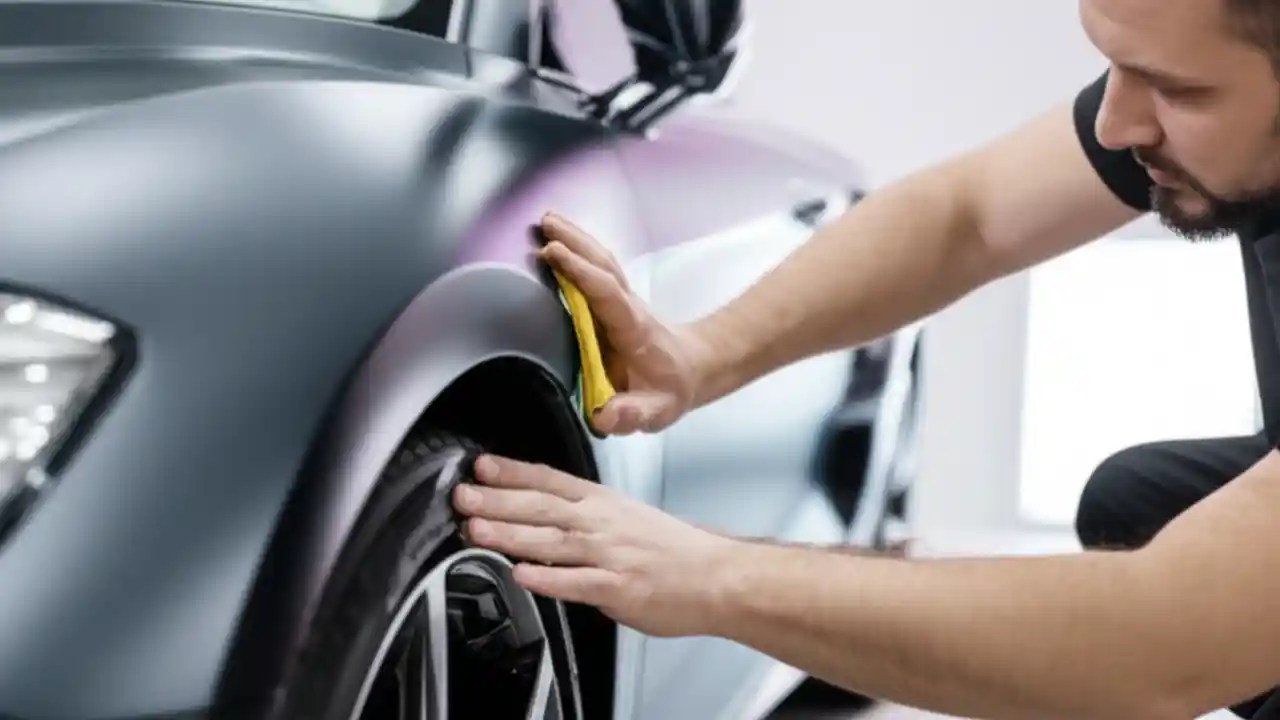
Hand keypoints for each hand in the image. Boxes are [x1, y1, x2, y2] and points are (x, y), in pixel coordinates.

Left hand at [452, 453, 739, 637]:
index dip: (513, 472)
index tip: (481, 466)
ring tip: (476, 530)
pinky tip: (521, 575)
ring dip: (510, 535)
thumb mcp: (627, 516)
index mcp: (603, 502)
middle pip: (542, 507)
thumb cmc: (675, 551)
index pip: (550, 479)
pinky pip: (576, 583)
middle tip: (463, 495)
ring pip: (552, 541)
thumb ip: (586, 517)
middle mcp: (602, 522)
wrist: (717, 576)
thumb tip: (545, 518)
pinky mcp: (618, 587)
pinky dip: (547, 578)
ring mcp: (610, 554)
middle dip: (497, 500)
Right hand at [538, 212, 711, 434]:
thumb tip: (603, 416)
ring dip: (575, 239)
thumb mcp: (656, 411)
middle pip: (603, 265)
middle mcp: (626, 307)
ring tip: (546, 221)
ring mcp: (621, 301)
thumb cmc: (671, 388)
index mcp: (632, 328)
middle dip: (575, 242)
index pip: (606, 292)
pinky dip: (578, 250)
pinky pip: (596, 269)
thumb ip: (631, 414)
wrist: (693, 370)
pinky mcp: (613, 302)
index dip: (580, 272)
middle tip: (544, 224)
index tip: (553, 254)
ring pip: (600, 261)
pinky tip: (559, 239)